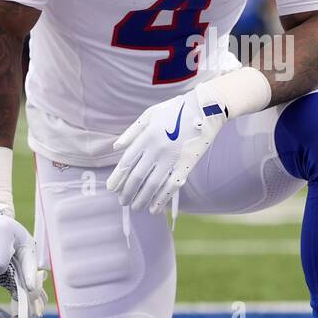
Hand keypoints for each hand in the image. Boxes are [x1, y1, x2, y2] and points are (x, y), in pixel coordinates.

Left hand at [107, 82, 229, 213]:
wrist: (206, 109)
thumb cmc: (175, 110)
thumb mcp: (150, 114)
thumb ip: (132, 132)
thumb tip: (116, 148)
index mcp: (147, 135)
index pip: (127, 162)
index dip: (118, 178)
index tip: (111, 188)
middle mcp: (157, 149)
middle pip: (137, 176)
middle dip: (127, 192)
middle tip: (122, 202)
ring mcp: (173, 158)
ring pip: (153, 184)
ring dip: (142, 199)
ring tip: (135, 207)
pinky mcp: (187, 164)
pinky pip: (172, 185)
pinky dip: (162, 199)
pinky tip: (154, 209)